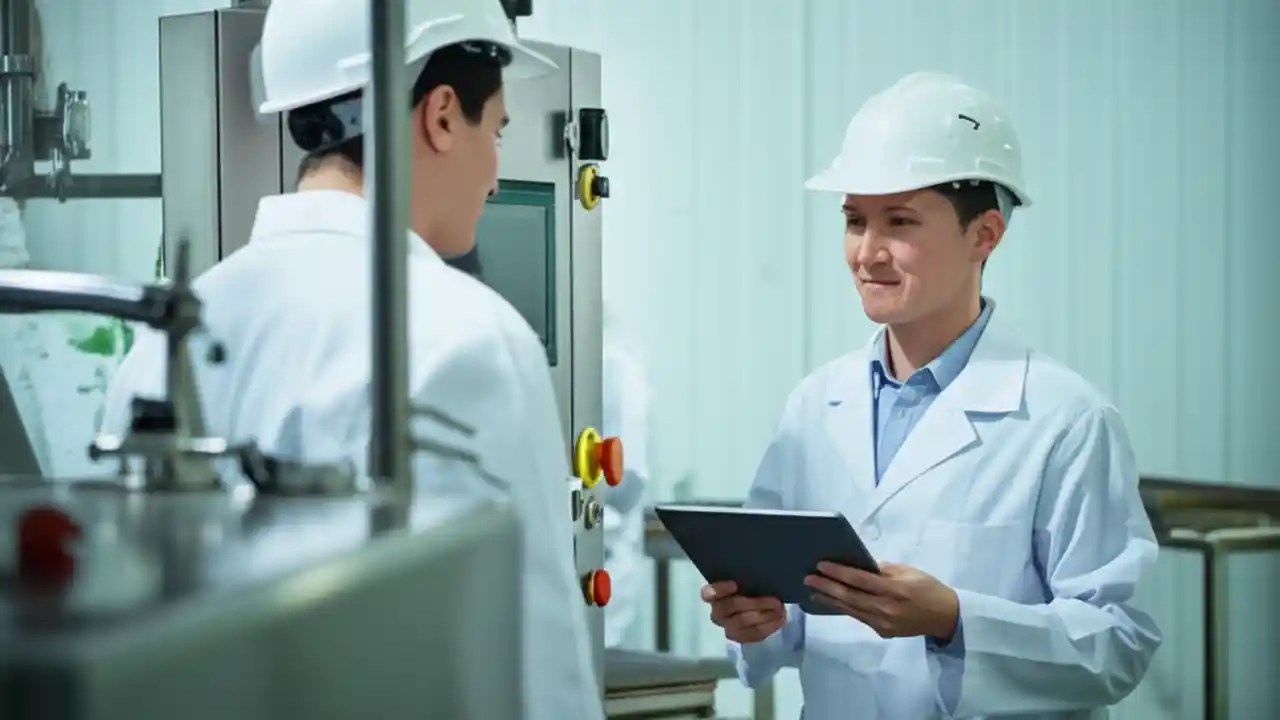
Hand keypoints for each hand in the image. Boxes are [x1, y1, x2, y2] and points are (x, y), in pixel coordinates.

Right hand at [700, 580, 786, 643]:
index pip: (708, 594)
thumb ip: (745, 578)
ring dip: (765, 615)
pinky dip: (769, 626)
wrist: (755, 606)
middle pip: (731, 608)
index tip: (735, 584)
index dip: (720, 590)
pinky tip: (780, 619)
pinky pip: (754, 634)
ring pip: (744, 622)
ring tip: (780, 609)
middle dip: (755, 603)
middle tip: (775, 600)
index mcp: (713, 595)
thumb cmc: (749, 588)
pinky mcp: (741, 638)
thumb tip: (760, 573)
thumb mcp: (746, 581)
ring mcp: (728, 628)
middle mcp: (717, 613)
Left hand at [804, 562, 958, 640]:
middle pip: (851, 597)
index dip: (839, 572)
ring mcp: (884, 624)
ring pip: (851, 610)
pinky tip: (833, 601)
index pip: (861, 580)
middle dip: (827, 587)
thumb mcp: (909, 572)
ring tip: (813, 591)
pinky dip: (845, 608)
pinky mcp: (882, 632)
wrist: (946, 618)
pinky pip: (860, 618)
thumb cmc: (929, 588)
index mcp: (895, 590)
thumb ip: (884, 570)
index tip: (821, 565)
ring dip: (830, 600)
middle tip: (808, 579)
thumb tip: (860, 566)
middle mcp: (887, 609)